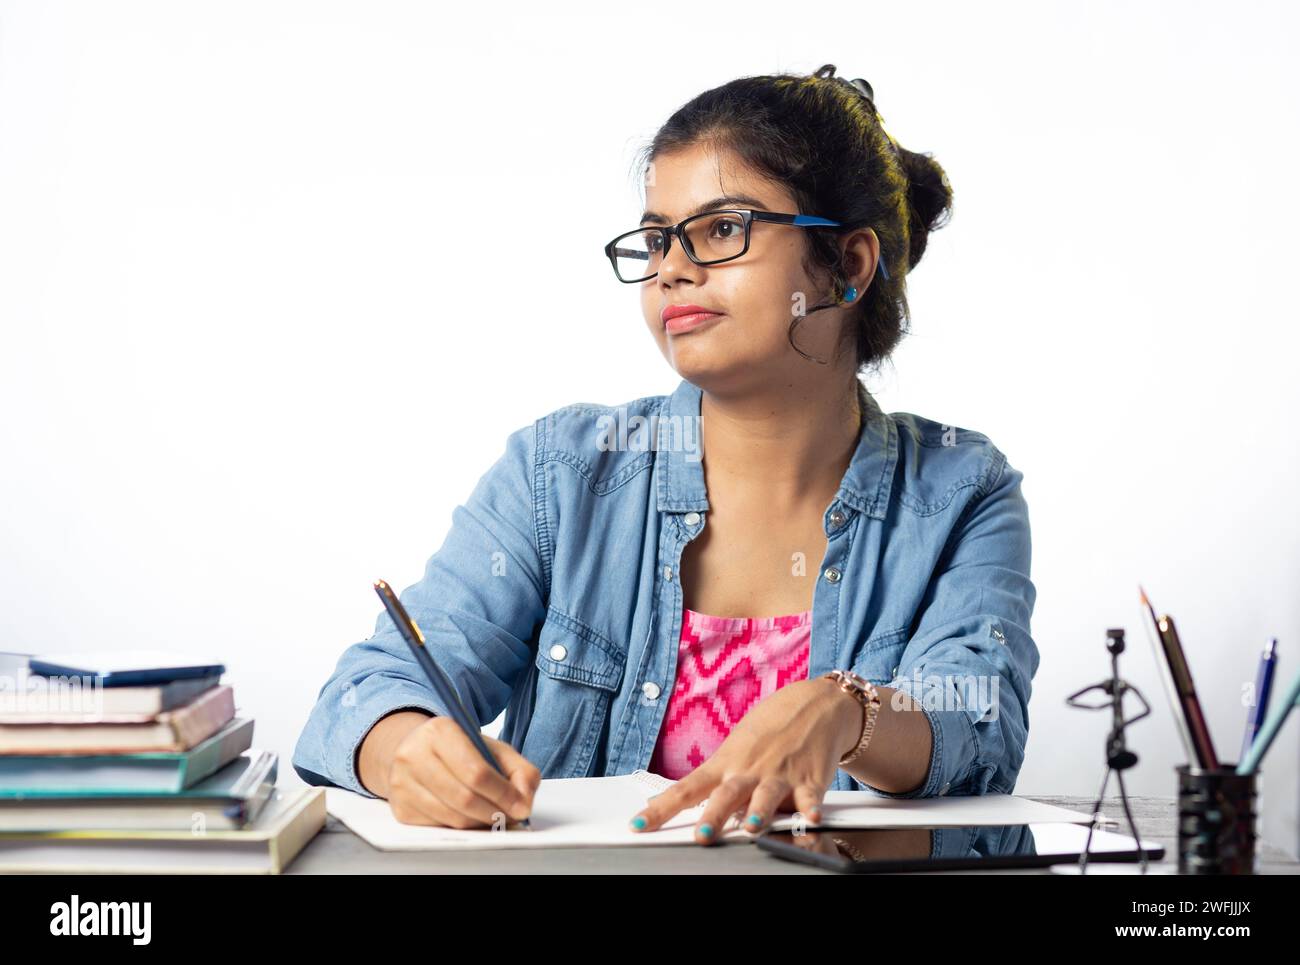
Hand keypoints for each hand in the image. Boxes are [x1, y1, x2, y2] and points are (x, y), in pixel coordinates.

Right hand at [385, 715, 540, 828]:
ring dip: (480, 823)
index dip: (503, 794)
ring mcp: (402, 783)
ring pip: (452, 818)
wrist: (416, 752)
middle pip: (464, 798)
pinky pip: (439, 828)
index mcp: (440, 731)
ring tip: (492, 815)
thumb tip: (524, 804)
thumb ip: (520, 771)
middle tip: (510, 816)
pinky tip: (469, 815)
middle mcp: (414, 754)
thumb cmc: (461, 751)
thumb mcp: (493, 749)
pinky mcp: (400, 808)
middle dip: (494, 813)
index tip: (521, 807)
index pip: (476, 771)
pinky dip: (461, 827)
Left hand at [628, 676, 862, 844]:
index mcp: (725, 763)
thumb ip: (712, 778)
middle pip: (725, 796)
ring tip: (752, 827)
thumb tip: (670, 801)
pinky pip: (810, 798)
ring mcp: (780, 775)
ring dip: (758, 811)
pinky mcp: (810, 780)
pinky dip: (811, 809)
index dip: (660, 809)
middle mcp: (749, 770)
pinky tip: (811, 818)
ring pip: (766, 797)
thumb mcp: (735, 747)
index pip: (686, 789)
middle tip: (701, 835)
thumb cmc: (770, 728)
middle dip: (713, 817)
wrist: (815, 703)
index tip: (638, 825)